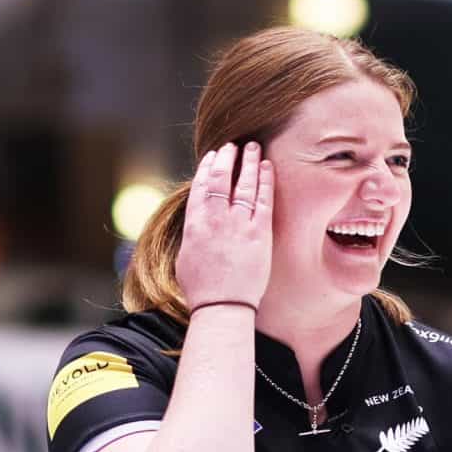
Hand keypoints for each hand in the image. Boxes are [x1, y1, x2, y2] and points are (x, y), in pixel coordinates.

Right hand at [175, 142, 271, 311]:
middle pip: (222, 177)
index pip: (201, 185)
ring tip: (252, 147)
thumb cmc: (201, 288)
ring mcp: (239, 224)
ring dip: (248, 161)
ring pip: (245, 183)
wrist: (222, 306)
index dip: (208, 167)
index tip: (213, 156)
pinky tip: (267, 166)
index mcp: (195, 223)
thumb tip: (196, 222)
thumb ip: (192, 232)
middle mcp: (216, 218)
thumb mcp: (185, 256)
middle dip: (227, 157)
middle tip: (232, 145)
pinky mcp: (260, 232)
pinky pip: (264, 199)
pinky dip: (265, 180)